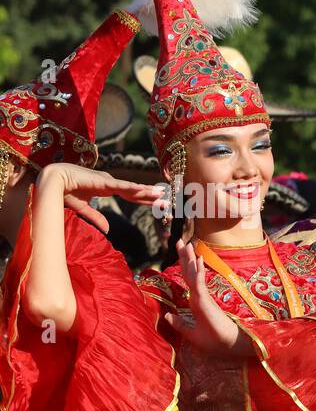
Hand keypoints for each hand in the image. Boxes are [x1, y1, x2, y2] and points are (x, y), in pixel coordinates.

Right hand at [38, 164, 163, 231]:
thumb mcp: (84, 209)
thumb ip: (96, 218)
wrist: (53, 182)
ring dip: (148, 192)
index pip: (131, 195)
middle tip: (168, 201)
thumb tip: (108, 229)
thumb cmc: (65, 192)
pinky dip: (134, 188)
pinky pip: (122, 186)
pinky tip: (146, 190)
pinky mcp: (103, 182)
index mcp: (107, 188)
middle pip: (136, 192)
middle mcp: (110, 183)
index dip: (145, 199)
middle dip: (152, 197)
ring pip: (132, 188)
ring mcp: (108, 181)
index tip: (158, 203)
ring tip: (163, 194)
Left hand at [162, 239, 248, 355]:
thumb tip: (167, 315)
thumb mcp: (191, 333)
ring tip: (188, 243)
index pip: (188, 279)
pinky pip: (200, 285)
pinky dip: (197, 273)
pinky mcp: (206, 302)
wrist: (228, 347)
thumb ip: (180, 324)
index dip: (184, 265)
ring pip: (194, 275)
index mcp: (196, 301)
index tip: (181, 251)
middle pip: (190, 273)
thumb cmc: (215, 341)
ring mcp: (203, 298)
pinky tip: (198, 260)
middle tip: (180, 240)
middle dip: (184, 256)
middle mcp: (199, 296)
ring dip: (190, 259)